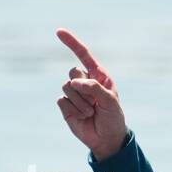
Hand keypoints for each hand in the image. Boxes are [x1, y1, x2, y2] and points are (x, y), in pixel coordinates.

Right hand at [54, 28, 127, 159]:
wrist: (106, 139)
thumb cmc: (113, 118)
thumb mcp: (110, 102)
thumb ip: (94, 88)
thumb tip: (74, 82)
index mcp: (98, 76)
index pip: (83, 55)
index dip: (72, 43)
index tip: (58, 31)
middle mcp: (84, 81)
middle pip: (73, 71)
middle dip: (83, 87)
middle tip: (95, 102)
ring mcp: (73, 93)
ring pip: (66, 87)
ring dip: (81, 102)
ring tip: (91, 112)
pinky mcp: (65, 105)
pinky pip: (62, 101)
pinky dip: (74, 110)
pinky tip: (82, 117)